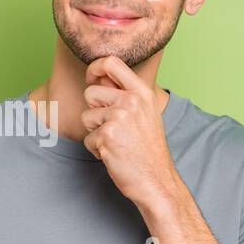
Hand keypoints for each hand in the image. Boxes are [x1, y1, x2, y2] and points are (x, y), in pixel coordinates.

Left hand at [82, 56, 181, 211]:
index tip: (91, 78)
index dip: (94, 68)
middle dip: (94, 111)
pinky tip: (114, 155)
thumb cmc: (148, 148)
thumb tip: (99, 78)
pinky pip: (87, 139)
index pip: (111, 62)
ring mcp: (118, 118)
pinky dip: (97, 150)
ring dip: (95, 132)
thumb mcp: (145, 113)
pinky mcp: (106, 137)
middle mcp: (131, 101)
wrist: (157, 180)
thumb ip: (125, 94)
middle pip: (90, 93)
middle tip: (112, 127)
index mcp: (142, 92)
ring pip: (86, 117)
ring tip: (116, 142)